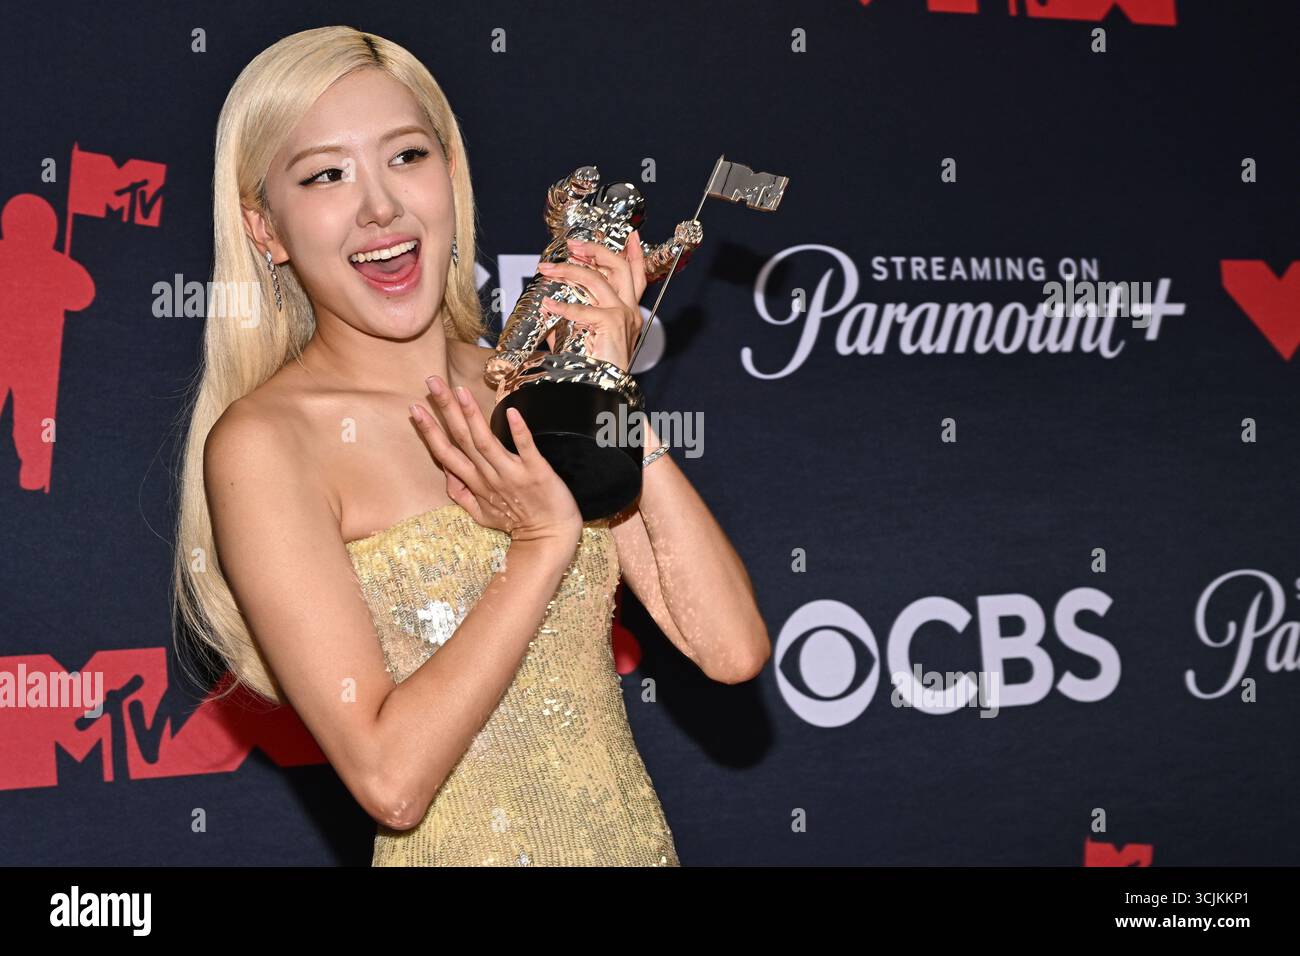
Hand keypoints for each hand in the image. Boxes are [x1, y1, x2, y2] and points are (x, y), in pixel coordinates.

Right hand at [410, 375, 581, 548]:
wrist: (550, 537)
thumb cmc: (516, 523)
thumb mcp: (481, 514)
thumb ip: (460, 494)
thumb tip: (445, 474)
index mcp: (475, 483)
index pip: (445, 454)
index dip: (429, 431)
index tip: (415, 408)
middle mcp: (489, 476)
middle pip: (462, 439)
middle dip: (445, 410)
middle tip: (432, 382)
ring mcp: (512, 473)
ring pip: (486, 442)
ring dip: (472, 415)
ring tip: (460, 390)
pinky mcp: (536, 472)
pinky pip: (526, 449)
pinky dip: (519, 432)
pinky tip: (512, 412)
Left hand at [534, 230, 647, 370]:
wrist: (602, 391)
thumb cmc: (594, 368)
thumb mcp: (583, 337)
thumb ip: (571, 320)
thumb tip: (550, 306)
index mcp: (628, 313)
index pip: (636, 277)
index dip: (635, 255)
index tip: (631, 237)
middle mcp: (630, 311)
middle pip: (619, 268)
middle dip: (595, 251)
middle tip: (573, 245)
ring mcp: (623, 316)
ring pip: (598, 280)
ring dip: (570, 270)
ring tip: (548, 269)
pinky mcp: (612, 324)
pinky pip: (583, 309)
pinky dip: (563, 306)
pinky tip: (548, 305)